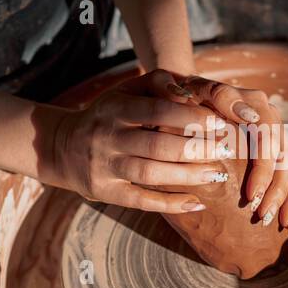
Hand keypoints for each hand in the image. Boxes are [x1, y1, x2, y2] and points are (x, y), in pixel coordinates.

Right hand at [44, 70, 228, 213]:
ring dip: (188, 176)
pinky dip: (170, 204)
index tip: (218, 123)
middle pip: (156, 146)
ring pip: (150, 174)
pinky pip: (141, 200)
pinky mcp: (105, 192)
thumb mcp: (126, 91)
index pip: (156, 112)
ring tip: (217, 175)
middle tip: (224, 150)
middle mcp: (107, 138)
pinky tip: (197, 203)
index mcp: (114, 109)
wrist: (63, 146)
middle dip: (195, 149)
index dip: (189, 118)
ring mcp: (104, 167)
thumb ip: (159, 83)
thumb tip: (190, 93)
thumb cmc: (109, 114)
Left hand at [177, 74, 287, 230]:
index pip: (269, 140)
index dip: (263, 170)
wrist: (188, 94)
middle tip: (264, 217)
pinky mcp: (276, 146)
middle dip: (278, 190)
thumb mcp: (197, 90)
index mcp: (256, 103)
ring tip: (282, 223)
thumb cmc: (187, 96)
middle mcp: (271, 117)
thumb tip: (250, 118)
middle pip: (286, 156)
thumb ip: (221, 96)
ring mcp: (276, 132)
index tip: (250, 197)